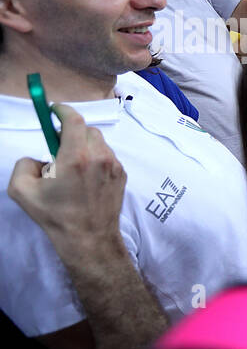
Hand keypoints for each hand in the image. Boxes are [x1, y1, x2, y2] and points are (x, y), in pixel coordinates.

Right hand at [7, 106, 125, 251]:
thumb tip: (39, 157)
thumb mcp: (22, 190)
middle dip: (71, 132)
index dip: (62, 110)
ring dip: (84, 146)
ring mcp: (114, 166)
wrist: (89, 239)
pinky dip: (95, 159)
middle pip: (87, 129)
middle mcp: (99, 157)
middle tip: (58, 146)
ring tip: (72, 168)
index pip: (73, 120)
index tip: (53, 110)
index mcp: (75, 157)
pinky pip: (108, 156)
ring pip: (99, 143)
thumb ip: (24, 164)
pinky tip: (86, 177)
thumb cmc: (55, 216)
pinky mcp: (122, 175)